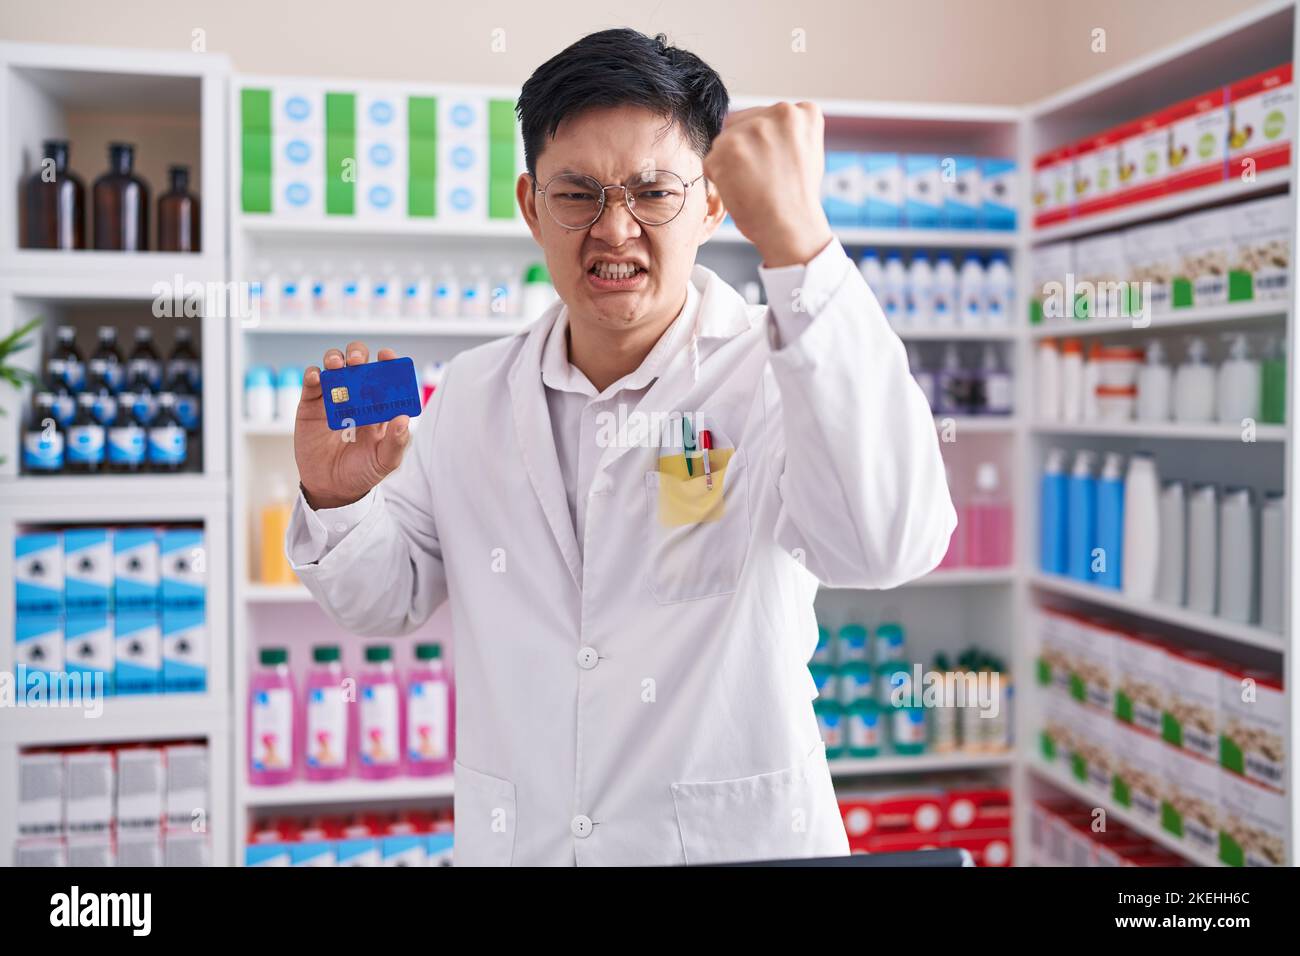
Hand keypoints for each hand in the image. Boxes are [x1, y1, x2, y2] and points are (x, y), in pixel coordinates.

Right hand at [295, 341, 411, 509]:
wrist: (331, 488)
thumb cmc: (363, 471)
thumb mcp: (384, 461)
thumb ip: (396, 442)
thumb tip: (404, 419)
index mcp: (379, 404)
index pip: (384, 375)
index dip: (387, 361)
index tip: (387, 356)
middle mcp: (357, 395)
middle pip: (357, 362)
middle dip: (358, 354)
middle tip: (358, 362)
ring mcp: (332, 397)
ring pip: (333, 366)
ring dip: (334, 358)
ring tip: (337, 365)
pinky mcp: (310, 405)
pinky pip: (311, 383)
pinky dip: (313, 374)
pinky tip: (318, 377)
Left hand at [702, 101, 833, 267]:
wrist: (791, 227)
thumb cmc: (796, 198)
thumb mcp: (806, 152)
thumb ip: (785, 133)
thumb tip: (758, 126)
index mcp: (803, 112)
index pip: (763, 117)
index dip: (761, 146)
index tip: (773, 166)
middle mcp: (781, 112)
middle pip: (740, 124)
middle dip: (744, 151)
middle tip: (761, 178)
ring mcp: (753, 128)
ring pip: (724, 142)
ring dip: (730, 165)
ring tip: (753, 185)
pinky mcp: (728, 146)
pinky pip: (711, 160)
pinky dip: (719, 179)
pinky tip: (741, 190)